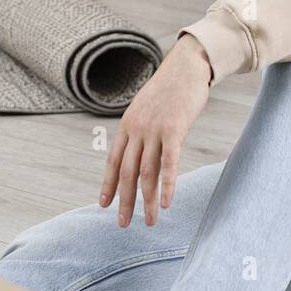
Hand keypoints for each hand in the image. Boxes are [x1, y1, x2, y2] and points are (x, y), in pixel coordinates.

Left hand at [99, 33, 212, 227]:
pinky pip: (169, 163)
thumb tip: (139, 150)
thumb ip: (141, 129)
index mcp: (127, 125)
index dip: (107, 184)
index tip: (103, 205)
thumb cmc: (170, 90)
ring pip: (147, 173)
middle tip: (123, 224)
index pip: (113, 160)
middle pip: (127, 172)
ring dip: (148, 201)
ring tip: (149, 222)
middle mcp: (137, 129)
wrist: (186, 66)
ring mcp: (154, 130)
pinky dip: (167, 186)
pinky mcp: (174, 130)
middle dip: (125, 201)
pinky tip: (167, 204)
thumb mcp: (147, 108)